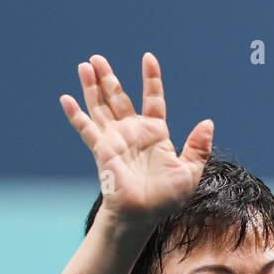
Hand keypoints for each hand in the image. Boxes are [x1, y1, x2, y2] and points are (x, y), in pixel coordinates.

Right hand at [60, 52, 213, 228]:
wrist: (143, 215)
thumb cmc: (166, 198)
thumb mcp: (189, 172)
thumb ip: (198, 147)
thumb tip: (208, 122)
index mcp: (155, 133)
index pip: (153, 99)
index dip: (151, 79)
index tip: (148, 59)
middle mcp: (133, 132)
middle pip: (119, 97)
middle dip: (108, 78)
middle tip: (97, 58)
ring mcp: (116, 139)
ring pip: (101, 106)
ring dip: (92, 86)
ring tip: (85, 65)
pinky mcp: (102, 150)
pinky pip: (86, 129)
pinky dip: (76, 114)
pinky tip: (66, 99)